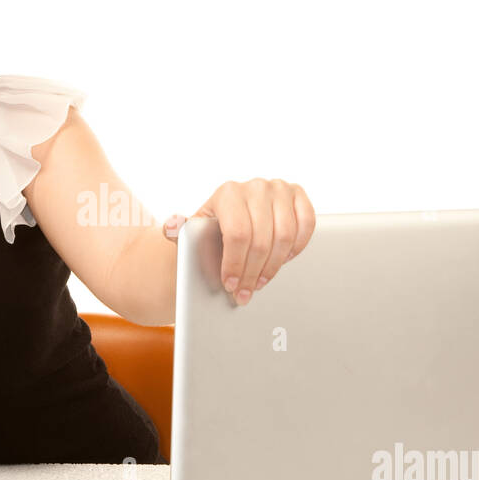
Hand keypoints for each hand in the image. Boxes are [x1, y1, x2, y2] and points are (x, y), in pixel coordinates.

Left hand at [162, 179, 315, 305]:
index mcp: (228, 193)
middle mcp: (255, 187)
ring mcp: (279, 188)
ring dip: (274, 266)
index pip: (238, 234)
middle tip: (245, 292)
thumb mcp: (191, 230)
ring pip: (285, 236)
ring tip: (260, 282)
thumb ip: (178, 230)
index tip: (230, 285)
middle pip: (262, 240)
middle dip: (252, 273)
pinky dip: (297, 246)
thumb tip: (171, 226)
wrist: (230, 216)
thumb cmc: (210, 229)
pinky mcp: (298, 195)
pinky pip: (307, 224)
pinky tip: (282, 260)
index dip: (235, 265)